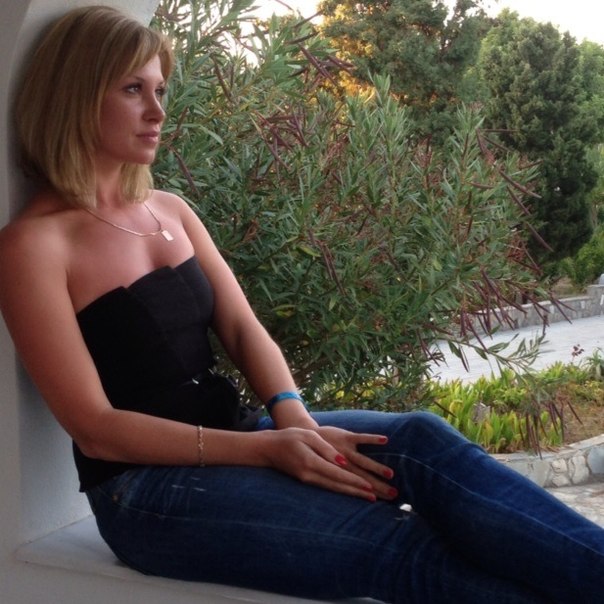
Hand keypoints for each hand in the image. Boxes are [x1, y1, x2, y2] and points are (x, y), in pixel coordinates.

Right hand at [259, 427, 393, 501]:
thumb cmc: (289, 438)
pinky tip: (351, 492)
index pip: (338, 475)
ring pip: (335, 489)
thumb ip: (325, 448)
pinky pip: (328, 486)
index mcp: (311, 463)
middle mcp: (311, 475)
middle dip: (359, 491)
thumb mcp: (308, 436)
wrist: (269, 449)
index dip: (355, 482)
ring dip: (353, 493)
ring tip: (370, 498)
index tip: (370, 488)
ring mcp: (308, 480)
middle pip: (339, 486)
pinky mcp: (307, 480)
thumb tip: (342, 462)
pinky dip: (342, 490)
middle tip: (378, 497)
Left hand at [315, 426, 395, 500]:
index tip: (390, 501)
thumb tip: (355, 490)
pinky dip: (372, 439)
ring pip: (363, 461)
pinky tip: (385, 440)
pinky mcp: (345, 437)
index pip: (360, 486)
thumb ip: (339, 479)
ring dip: (376, 467)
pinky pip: (361, 438)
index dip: (374, 493)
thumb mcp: (325, 470)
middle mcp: (344, 464)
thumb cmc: (317, 455)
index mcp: (340, 474)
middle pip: (364, 477)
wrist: (306, 435)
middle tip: (395, 494)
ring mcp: (345, 450)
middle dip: (379, 486)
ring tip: (390, 474)